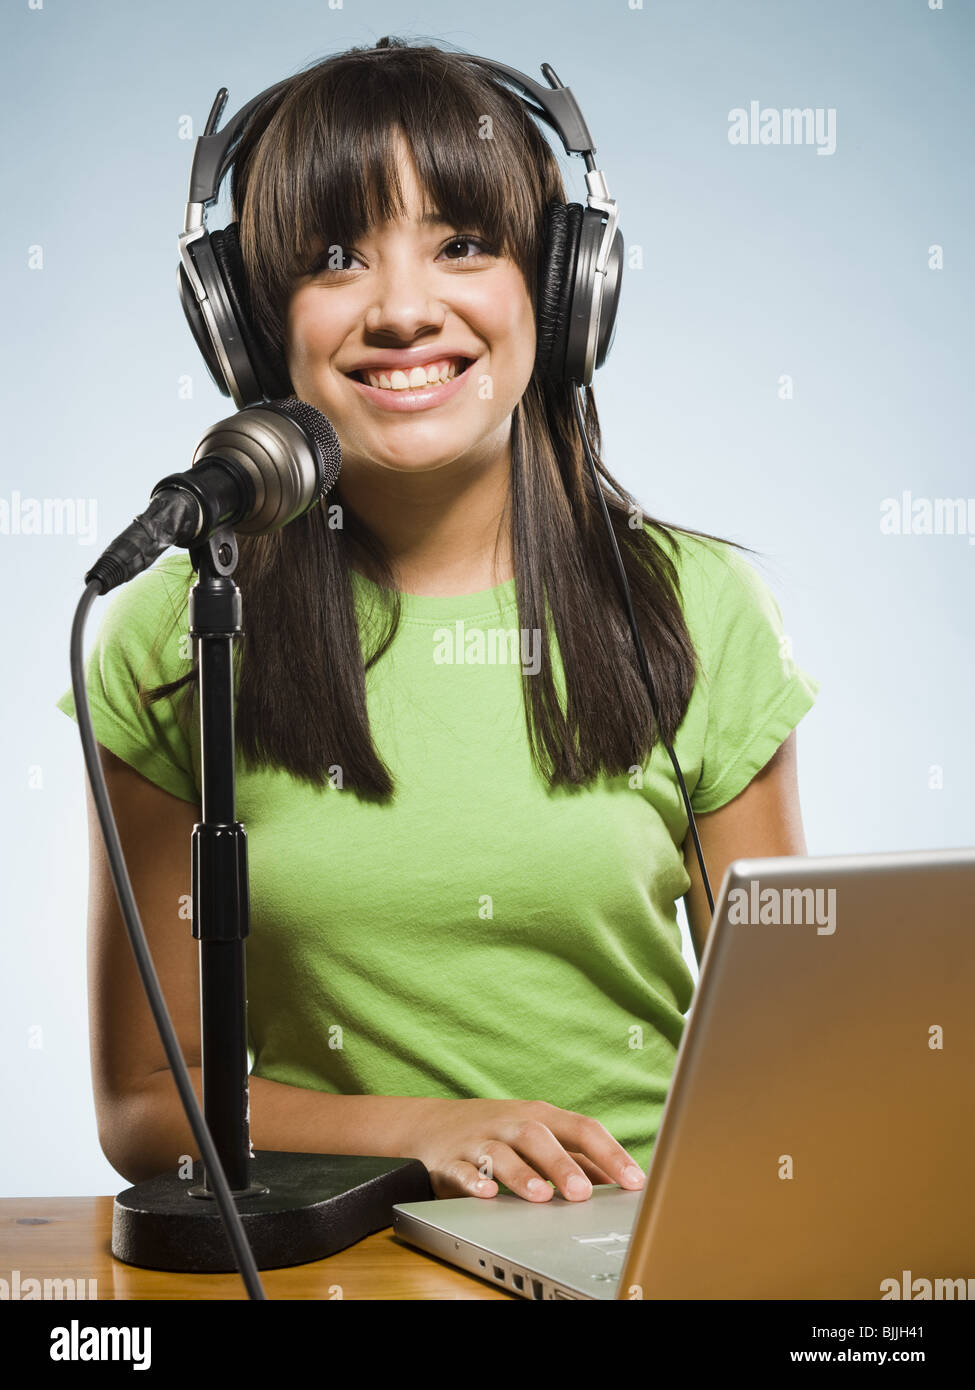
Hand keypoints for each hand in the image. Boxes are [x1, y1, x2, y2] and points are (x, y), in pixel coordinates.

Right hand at [404, 1097, 646, 1201]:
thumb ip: (580, 1160)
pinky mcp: (451, 1162)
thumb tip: (623, 1183)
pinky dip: (474, 1182)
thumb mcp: (543, 1138)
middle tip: (583, 1194)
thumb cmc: (501, 1134)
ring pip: (501, 1153)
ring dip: (521, 1174)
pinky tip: (487, 1193)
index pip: (582, 1129)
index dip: (611, 1154)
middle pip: (539, 1136)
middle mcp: (512, 1124)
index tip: (634, 1181)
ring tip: (540, 1197)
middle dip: (562, 1165)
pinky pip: (462, 1171)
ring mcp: (480, 1141)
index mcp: (542, 1118)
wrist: (432, 1125)